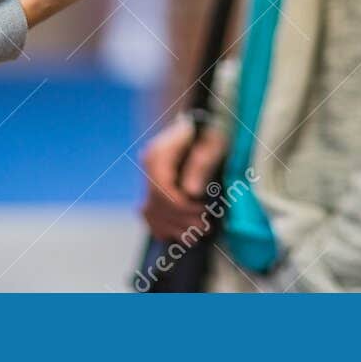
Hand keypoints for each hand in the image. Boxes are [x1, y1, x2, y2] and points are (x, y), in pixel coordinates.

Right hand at [141, 116, 229, 242]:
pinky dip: (164, 226)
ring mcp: (148, 178)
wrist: (202, 126)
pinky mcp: (153, 188)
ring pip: (150, 211)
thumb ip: (201, 165)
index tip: (203, 212)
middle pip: (156, 201)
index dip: (180, 205)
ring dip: (173, 226)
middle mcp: (148, 166)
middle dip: (180, 218)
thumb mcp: (212, 144)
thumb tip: (191, 193)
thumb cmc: (210, 133)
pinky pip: (150, 214)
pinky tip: (182, 235)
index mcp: (159, 153)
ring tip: (198, 234)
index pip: (160, 186)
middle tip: (205, 228)